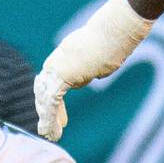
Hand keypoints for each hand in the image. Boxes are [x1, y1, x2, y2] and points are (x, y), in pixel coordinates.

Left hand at [35, 0, 154, 139]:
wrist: (118, 27)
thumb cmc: (117, 37)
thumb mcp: (101, 57)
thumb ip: (91, 68)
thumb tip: (90, 77)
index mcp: (66, 54)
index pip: (53, 82)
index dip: (53, 100)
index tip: (61, 118)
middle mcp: (58, 59)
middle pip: (45, 89)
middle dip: (46, 111)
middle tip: (47, 129)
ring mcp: (58, 65)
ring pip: (46, 97)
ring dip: (47, 118)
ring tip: (50, 135)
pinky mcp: (62, 74)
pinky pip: (52, 100)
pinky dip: (51, 117)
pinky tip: (53, 130)